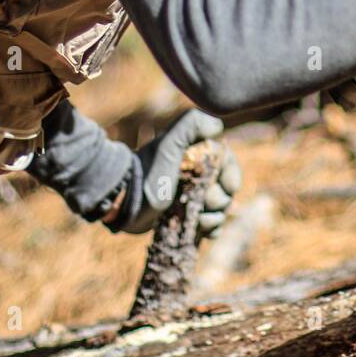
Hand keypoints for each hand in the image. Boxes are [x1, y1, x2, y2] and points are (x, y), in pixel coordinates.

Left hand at [118, 109, 240, 238]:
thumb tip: (218, 126)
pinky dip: (211, 228)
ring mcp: (191, 197)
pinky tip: (204, 231)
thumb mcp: (169, 144)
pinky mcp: (185, 216)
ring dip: (215, 217)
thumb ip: (192, 125)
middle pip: (225, 190)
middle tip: (202, 202)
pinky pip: (210, 224)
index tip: (228, 187)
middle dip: (219, 199)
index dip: (231, 176)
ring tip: (198, 220)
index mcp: (197, 156)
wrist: (124, 201)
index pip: (227, 164)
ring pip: (219, 209)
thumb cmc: (148, 172)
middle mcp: (196, 175)